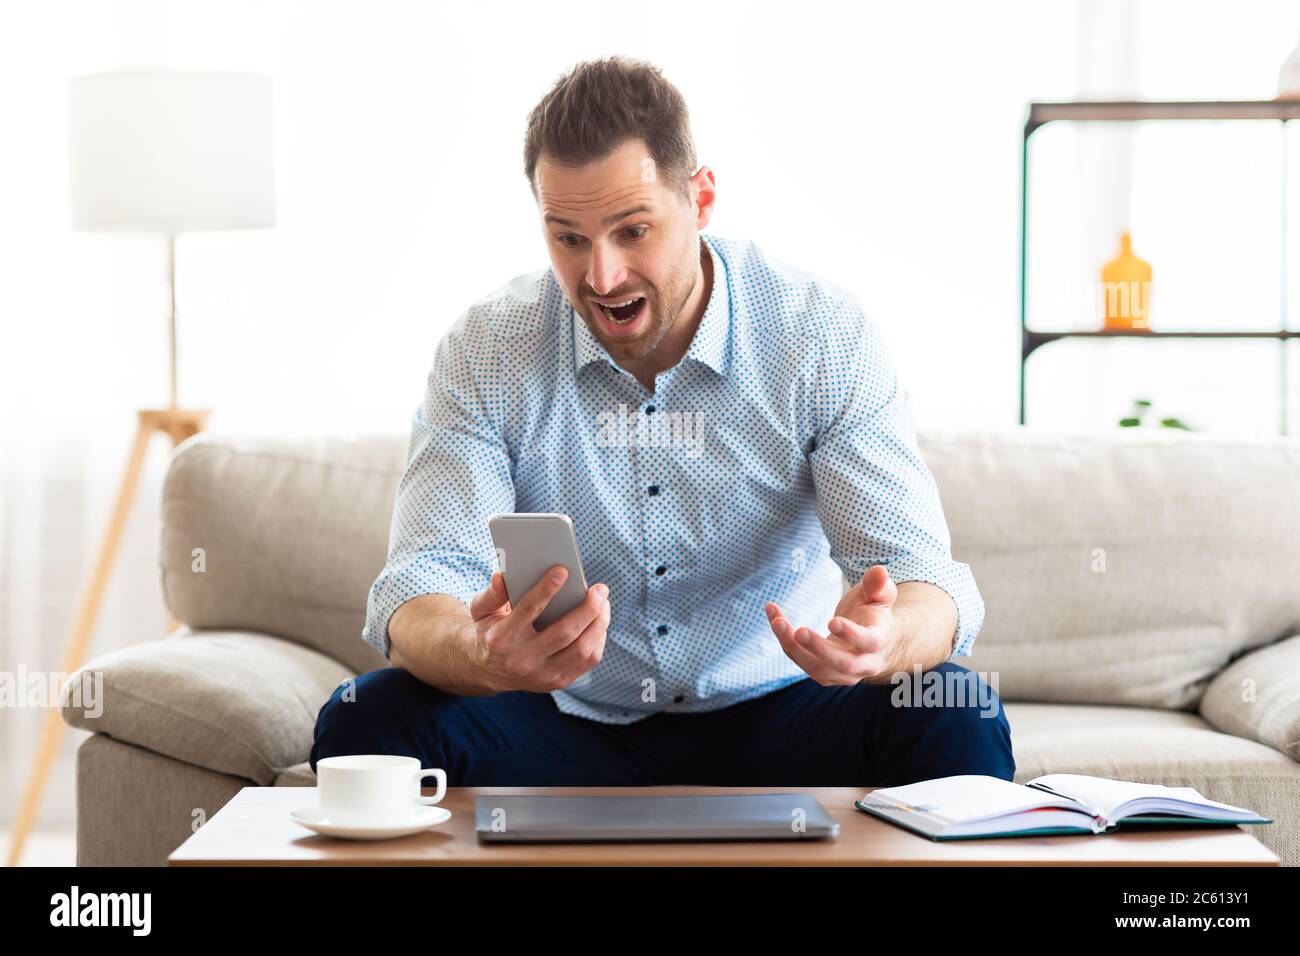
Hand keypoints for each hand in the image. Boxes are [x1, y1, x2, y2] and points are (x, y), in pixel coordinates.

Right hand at [467, 567, 609, 692]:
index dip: (546, 589)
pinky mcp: (557, 681)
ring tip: (604, 603)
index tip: (563, 570)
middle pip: (563, 633)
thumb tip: (502, 577)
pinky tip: (600, 621)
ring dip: (599, 624)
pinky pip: (587, 661)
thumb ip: (492, 593)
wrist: (487, 670)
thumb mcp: (481, 610)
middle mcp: (523, 659)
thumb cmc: (490, 631)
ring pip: (581, 650)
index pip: (528, 611)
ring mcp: (542, 675)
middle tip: (601, 589)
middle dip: (587, 608)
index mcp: (502, 638)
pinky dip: (598, 639)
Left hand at [765, 565, 899, 684]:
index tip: (832, 620)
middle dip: (819, 648)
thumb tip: (879, 571)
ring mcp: (843, 673)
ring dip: (794, 648)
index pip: (869, 642)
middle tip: (799, 631)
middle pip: (843, 663)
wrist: (871, 639)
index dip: (852, 634)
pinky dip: (787, 642)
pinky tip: (776, 620)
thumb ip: (878, 584)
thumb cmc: (873, 612)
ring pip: (818, 668)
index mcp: (879, 641)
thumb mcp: (878, 595)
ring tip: (777, 622)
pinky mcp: (824, 673)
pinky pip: (802, 661)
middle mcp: (864, 664)